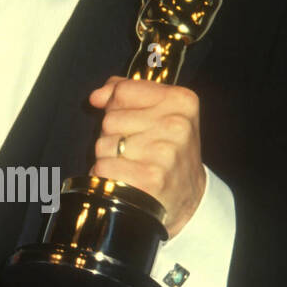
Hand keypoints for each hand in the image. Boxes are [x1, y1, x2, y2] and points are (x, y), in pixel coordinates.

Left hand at [88, 75, 203, 237]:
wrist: (189, 195)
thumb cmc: (169, 151)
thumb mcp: (160, 113)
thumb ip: (126, 93)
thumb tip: (97, 96)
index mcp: (181, 101)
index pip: (123, 91)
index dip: (116, 107)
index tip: (130, 121)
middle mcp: (176, 124)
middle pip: (110, 119)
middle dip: (113, 135)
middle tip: (135, 149)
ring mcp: (165, 152)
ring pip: (103, 144)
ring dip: (109, 157)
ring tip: (132, 164)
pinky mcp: (150, 178)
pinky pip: (104, 168)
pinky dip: (106, 176)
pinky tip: (125, 179)